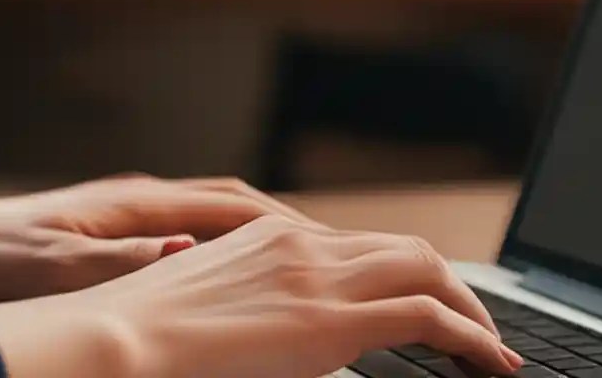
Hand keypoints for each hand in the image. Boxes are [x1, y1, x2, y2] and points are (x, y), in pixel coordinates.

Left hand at [0, 175, 313, 303]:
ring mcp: (139, 210)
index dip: (287, 228)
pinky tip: (245, 269)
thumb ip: (122, 259)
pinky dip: (235, 243)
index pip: (234, 210)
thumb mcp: (56, 266)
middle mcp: (148, 199)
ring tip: (310, 260)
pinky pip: (199, 229)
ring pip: (223, 215)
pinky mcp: (127, 227)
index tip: (332, 247)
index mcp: (140, 203)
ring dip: (268, 233)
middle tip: (341, 252)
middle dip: (293, 227)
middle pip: (241, 206)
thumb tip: (187, 251)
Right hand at [0, 216, 523, 377]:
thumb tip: (271, 333)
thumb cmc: (137, 336)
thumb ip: (251, 308)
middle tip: (474, 329)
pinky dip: (470, 336)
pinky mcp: (332, 319)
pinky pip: (428, 317)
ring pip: (429, 272)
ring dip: (470, 309)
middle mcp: (304, 245)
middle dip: (452, 287)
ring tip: (490, 349)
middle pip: (407, 251)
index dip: (406, 274)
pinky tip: (489, 362)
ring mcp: (321, 276)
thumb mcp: (203, 308)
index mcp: (272, 239)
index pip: (363, 246)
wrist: (111, 340)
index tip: (427, 303)